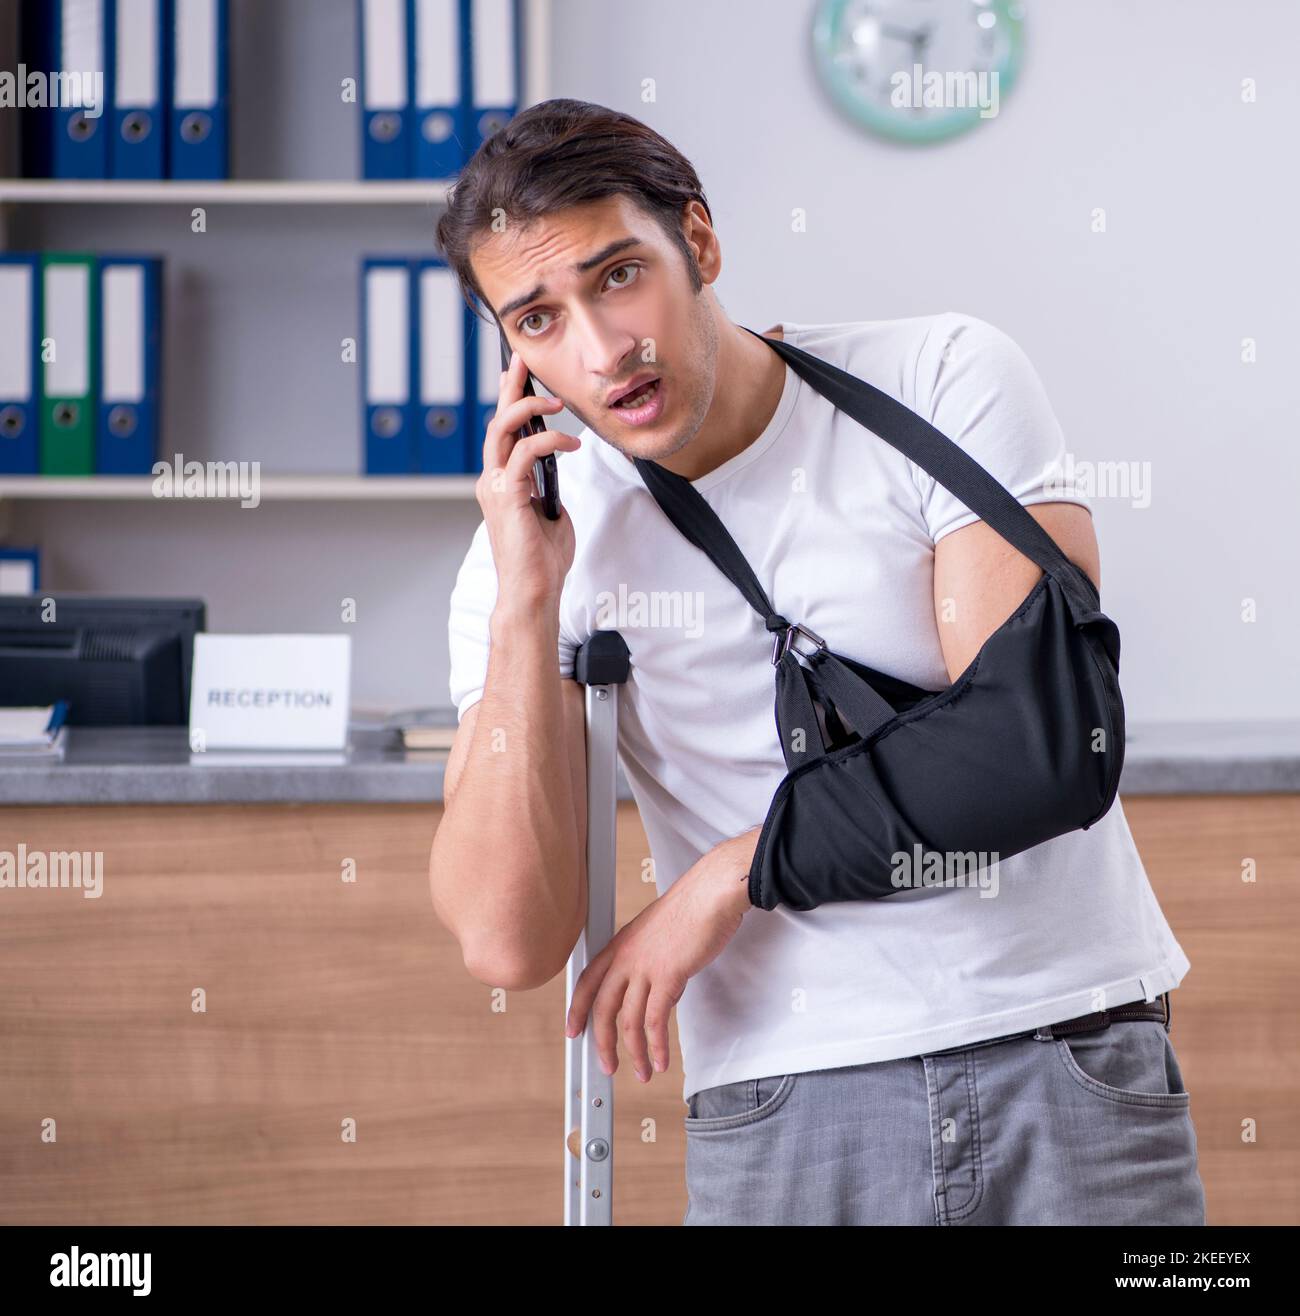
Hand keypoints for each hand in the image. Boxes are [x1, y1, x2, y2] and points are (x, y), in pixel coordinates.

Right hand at [477, 348, 580, 607]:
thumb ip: (549, 487)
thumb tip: (557, 467)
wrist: (534, 590)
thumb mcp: (551, 513)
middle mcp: (492, 480)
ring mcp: (495, 487)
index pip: (503, 433)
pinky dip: (549, 441)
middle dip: (511, 387)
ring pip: (503, 429)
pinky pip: (524, 453)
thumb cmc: (544, 560)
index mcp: (501, 483)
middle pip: (497, 420)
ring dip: (530, 407)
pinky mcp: (507, 495)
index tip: (519, 372)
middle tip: (523, 359)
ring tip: (557, 401)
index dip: (509, 399)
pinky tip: (571, 444)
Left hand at [563, 827, 760, 1081]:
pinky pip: (655, 1022)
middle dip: (602, 1043)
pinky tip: (661, 1060)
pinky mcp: (667, 977)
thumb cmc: (693, 908)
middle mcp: (626, 957)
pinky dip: (656, 1046)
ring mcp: (644, 967)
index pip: (588, 982)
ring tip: (642, 1072)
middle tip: (606, 1066)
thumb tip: (661, 989)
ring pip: (628, 1021)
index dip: (577, 1009)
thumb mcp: (658, 932)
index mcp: (620, 944)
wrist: (711, 894)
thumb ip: (652, 961)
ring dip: (634, 1053)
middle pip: (601, 1008)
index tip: (573, 1030)